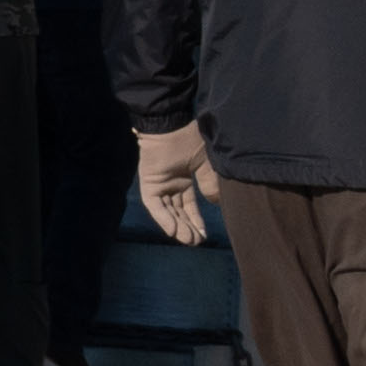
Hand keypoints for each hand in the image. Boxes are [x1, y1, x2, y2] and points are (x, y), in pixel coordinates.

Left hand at [132, 124, 220, 245]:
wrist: (171, 123)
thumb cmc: (189, 138)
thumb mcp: (206, 163)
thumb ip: (209, 184)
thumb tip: (216, 203)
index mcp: (184, 177)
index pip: (189, 205)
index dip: (196, 220)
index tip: (205, 235)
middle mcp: (171, 183)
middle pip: (178, 211)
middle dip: (188, 227)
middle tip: (197, 242)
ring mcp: (159, 183)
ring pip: (167, 211)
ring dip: (178, 226)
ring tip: (189, 241)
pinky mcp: (149, 183)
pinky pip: (155, 205)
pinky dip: (163, 218)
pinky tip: (173, 231)